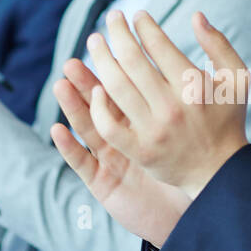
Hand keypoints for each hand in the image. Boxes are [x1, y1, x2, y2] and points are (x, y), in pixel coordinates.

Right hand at [51, 57, 191, 247]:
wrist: (193, 208)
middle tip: (73, 59)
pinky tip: (57, 129)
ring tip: (60, 84)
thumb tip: (186, 65)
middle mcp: (123, 137)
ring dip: (72, 107)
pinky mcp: (103, 183)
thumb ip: (183, 98)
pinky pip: (83, 163)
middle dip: (86, 82)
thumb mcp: (188, 131)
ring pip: (87, 128)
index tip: (104, 43)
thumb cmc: (191, 170)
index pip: (123, 89)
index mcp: (141, 121)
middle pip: (100, 105)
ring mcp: (110, 159)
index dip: (111, 68)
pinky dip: (69, 147)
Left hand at [83, 10, 249, 198]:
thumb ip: (219, 45)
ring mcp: (153, 130)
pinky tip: (97, 90)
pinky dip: (98, 107)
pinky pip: (109, 126)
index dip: (144, 25)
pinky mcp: (140, 151)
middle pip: (132, 60)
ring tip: (95, 42)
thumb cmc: (227, 119)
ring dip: (101, 59)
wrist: (221, 170)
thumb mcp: (237, 79)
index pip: (159, 45)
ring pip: (116, 87)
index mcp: (194, 86)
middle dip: (117, 33)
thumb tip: (196, 16)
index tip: (137, 16)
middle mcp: (172, 106)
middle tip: (111, 18)